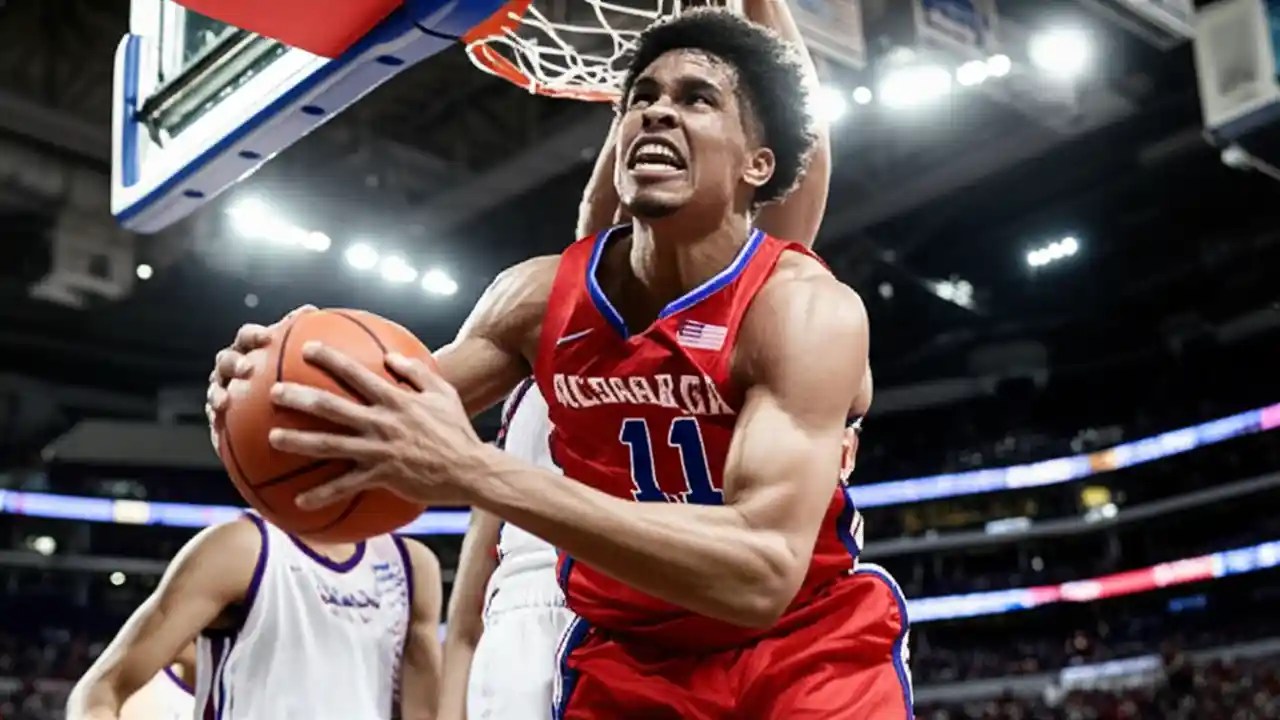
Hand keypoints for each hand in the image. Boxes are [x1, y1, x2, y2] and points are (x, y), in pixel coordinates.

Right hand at [204, 305, 315, 450]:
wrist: (270, 411)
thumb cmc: (289, 375)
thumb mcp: (297, 357)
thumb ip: (299, 335)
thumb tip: (311, 308)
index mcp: (249, 349)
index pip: (247, 337)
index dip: (254, 336)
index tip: (267, 339)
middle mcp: (232, 368)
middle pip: (225, 360)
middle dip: (233, 363)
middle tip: (247, 369)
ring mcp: (222, 391)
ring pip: (215, 389)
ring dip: (217, 394)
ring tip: (225, 403)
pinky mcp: (219, 417)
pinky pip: (215, 421)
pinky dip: (217, 424)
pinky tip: (221, 432)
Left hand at [267, 342, 487, 508]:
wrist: (469, 470)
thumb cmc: (457, 431)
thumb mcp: (443, 394)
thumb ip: (417, 373)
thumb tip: (391, 358)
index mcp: (395, 400)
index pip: (356, 374)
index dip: (331, 359)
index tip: (306, 348)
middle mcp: (381, 423)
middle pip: (331, 407)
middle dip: (299, 396)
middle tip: (273, 391)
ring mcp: (378, 450)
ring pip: (330, 444)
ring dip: (299, 441)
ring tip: (273, 438)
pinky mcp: (380, 476)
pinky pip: (345, 486)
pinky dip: (321, 494)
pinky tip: (299, 501)